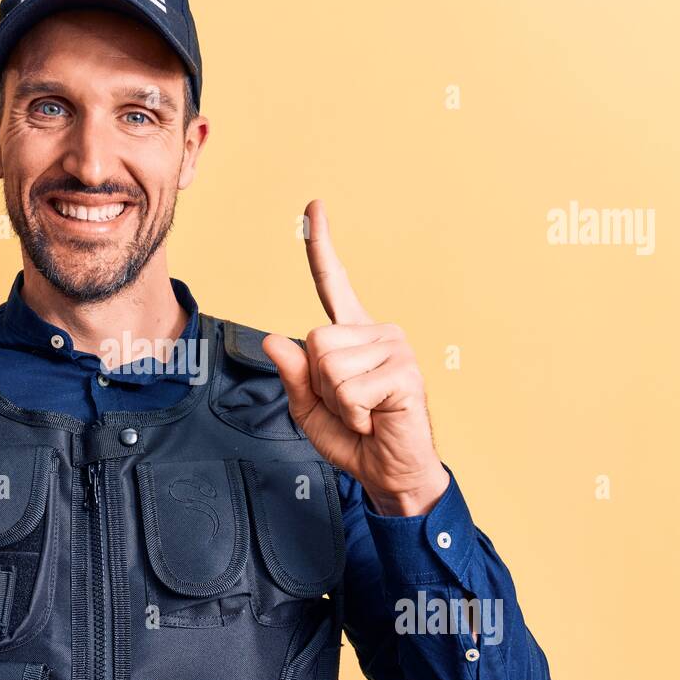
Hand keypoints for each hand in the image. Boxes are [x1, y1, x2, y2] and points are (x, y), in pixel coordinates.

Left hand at [262, 200, 449, 516]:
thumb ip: (293, 375)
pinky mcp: (405, 372)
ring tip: (364, 412)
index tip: (315, 206)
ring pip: (329, 365)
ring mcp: (395, 347)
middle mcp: (377, 331)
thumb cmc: (354, 437)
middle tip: (349, 406)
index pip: (333, 283)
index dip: (321, 246)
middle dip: (320, 385)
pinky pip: (350, 389)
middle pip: (315, 341)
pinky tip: (376, 418)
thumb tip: (274, 339)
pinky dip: (354, 414)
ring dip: (337, 401)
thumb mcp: (309, 408)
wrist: (389, 472)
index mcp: (352, 335)